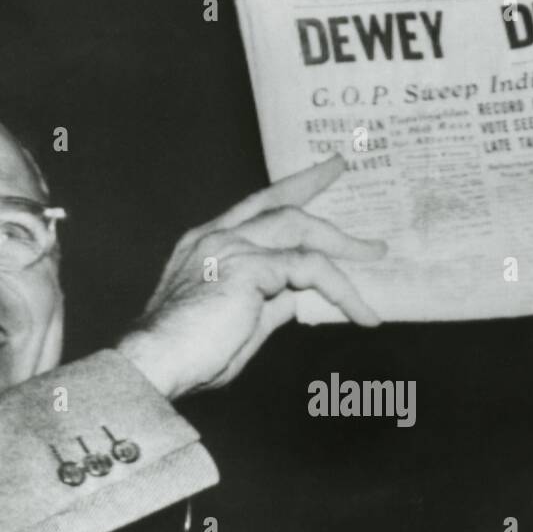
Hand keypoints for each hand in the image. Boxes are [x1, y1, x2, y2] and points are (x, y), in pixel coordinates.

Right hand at [118, 156, 385, 398]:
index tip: (316, 176)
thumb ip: (268, 302)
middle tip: (342, 168)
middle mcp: (217, 235)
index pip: (256, 207)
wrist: (156, 363)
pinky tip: (362, 313)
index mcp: (207, 244)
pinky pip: (310, 269)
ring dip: (342, 243)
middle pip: (279, 202)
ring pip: (300, 228)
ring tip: (375, 254)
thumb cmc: (190, 354)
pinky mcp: (250, 267)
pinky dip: (341, 289)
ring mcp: (231, 246)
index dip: (288, 190)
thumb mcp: (240, 321)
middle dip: (315, 184)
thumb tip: (297, 297)